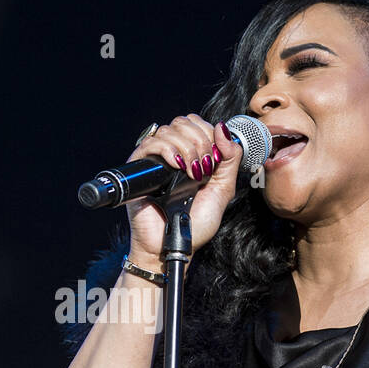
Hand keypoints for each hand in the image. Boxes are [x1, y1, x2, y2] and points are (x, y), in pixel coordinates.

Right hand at [122, 115, 243, 264]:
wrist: (173, 246)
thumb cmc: (195, 225)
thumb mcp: (223, 190)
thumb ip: (230, 160)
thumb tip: (223, 129)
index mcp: (191, 156)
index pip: (198, 124)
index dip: (209, 133)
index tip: (214, 159)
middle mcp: (172, 154)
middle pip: (183, 122)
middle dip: (200, 140)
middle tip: (203, 168)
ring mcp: (155, 160)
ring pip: (169, 129)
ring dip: (187, 148)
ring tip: (191, 173)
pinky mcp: (138, 169)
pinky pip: (150, 143)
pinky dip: (167, 150)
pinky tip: (176, 167)